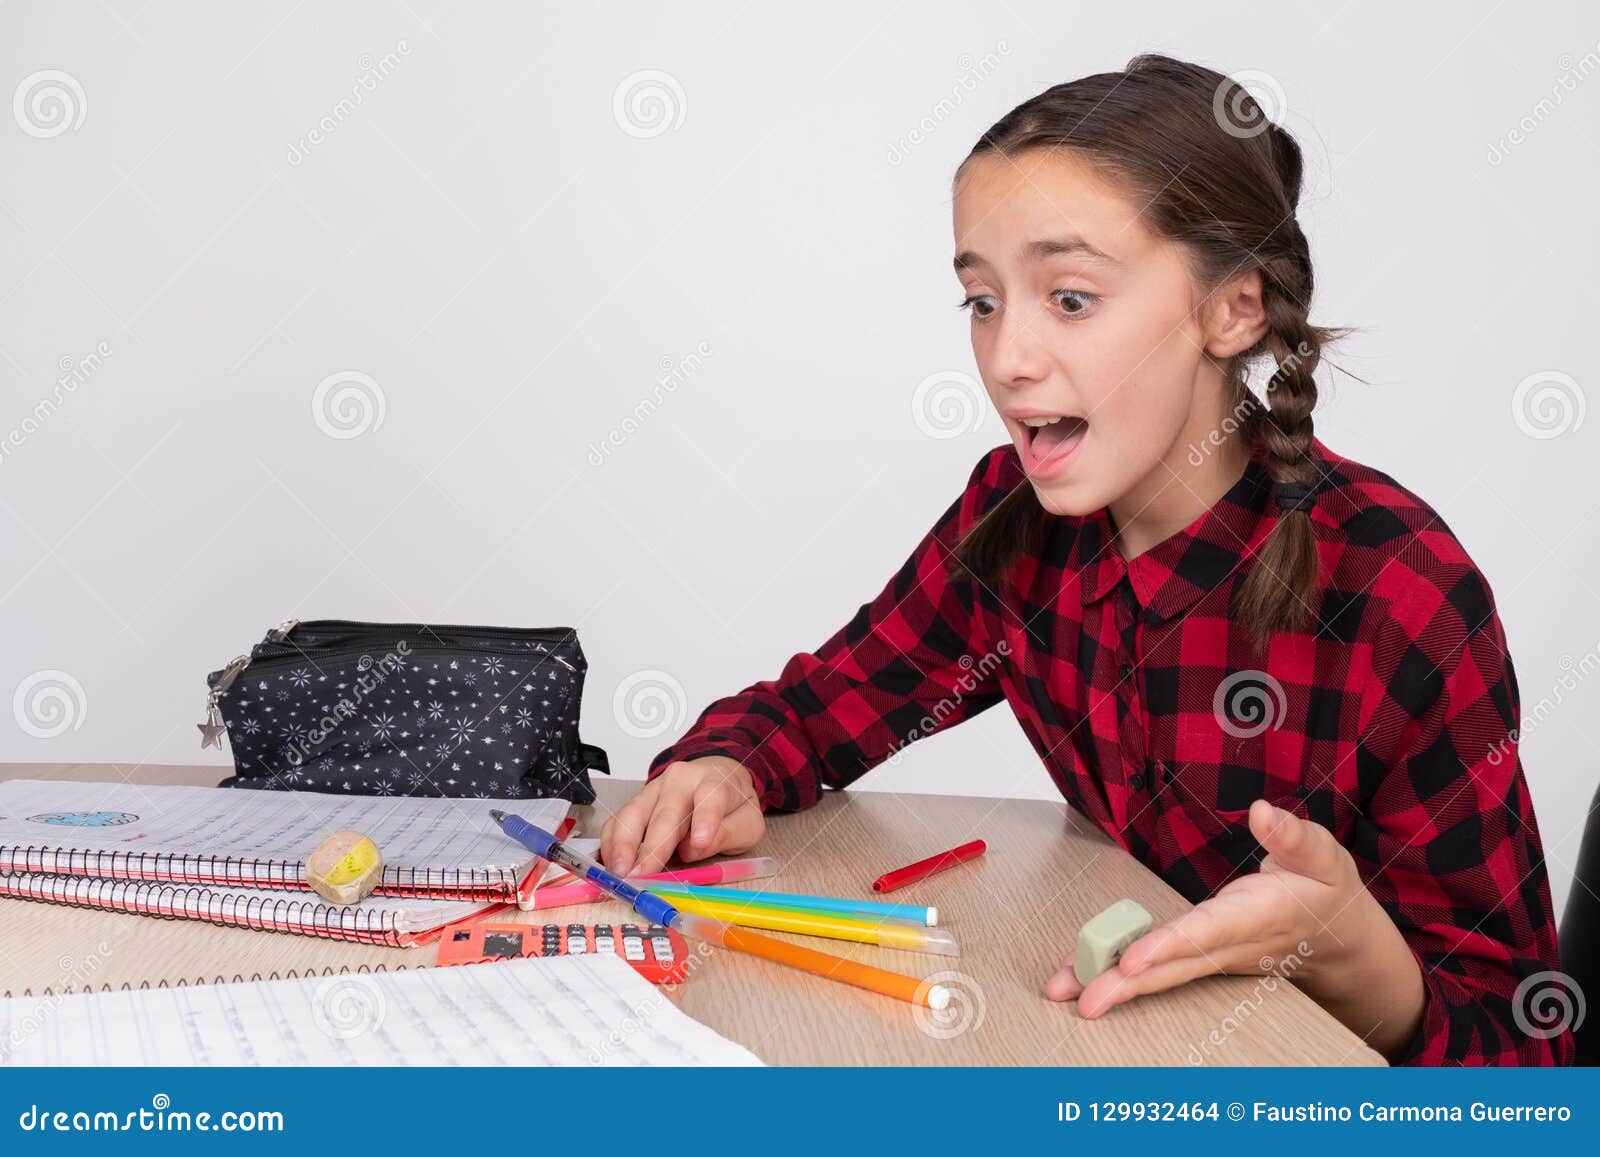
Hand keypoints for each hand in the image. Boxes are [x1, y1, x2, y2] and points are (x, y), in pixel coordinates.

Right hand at [599, 756, 765, 876]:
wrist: (717, 778)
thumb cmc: (731, 806)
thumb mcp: (746, 823)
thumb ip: (727, 834)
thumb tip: (693, 848)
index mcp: (716, 782)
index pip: (712, 796)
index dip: (706, 819)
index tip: (700, 843)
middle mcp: (682, 780)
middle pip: (667, 812)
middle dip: (653, 846)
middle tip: (642, 874)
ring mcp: (656, 788)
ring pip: (634, 813)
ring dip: (623, 845)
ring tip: (619, 871)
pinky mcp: (638, 800)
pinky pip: (619, 819)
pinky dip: (611, 842)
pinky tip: (609, 863)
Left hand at [1044, 800, 1424, 1056]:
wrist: (1341, 940)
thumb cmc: (1325, 890)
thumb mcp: (1322, 855)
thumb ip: (1292, 835)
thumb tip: (1262, 812)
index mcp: (1259, 918)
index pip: (1208, 933)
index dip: (1168, 946)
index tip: (1132, 960)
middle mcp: (1232, 946)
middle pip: (1174, 967)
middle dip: (1126, 983)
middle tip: (1082, 998)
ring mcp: (1216, 959)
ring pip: (1162, 975)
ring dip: (1114, 985)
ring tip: (1065, 990)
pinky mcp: (1204, 961)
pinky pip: (1161, 972)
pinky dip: (1122, 976)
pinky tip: (1083, 977)